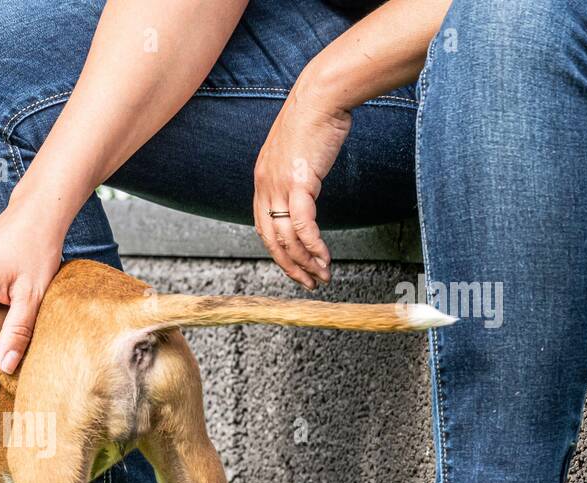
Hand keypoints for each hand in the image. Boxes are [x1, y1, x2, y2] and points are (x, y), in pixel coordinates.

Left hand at [252, 82, 351, 289]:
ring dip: (305, 261)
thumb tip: (305, 191)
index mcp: (262, 181)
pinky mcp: (299, 183)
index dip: (278, 252)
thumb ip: (295, 175)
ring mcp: (279, 186)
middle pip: (272, 239)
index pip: (264, 227)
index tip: (292, 266)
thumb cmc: (314, 119)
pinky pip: (303, 225)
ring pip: (287, 237)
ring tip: (321, 275)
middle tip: (306, 282)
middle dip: (290, 265)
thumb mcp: (297, 153)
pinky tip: (324, 258)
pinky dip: (313, 246)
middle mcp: (265, 186)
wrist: (321, 96)